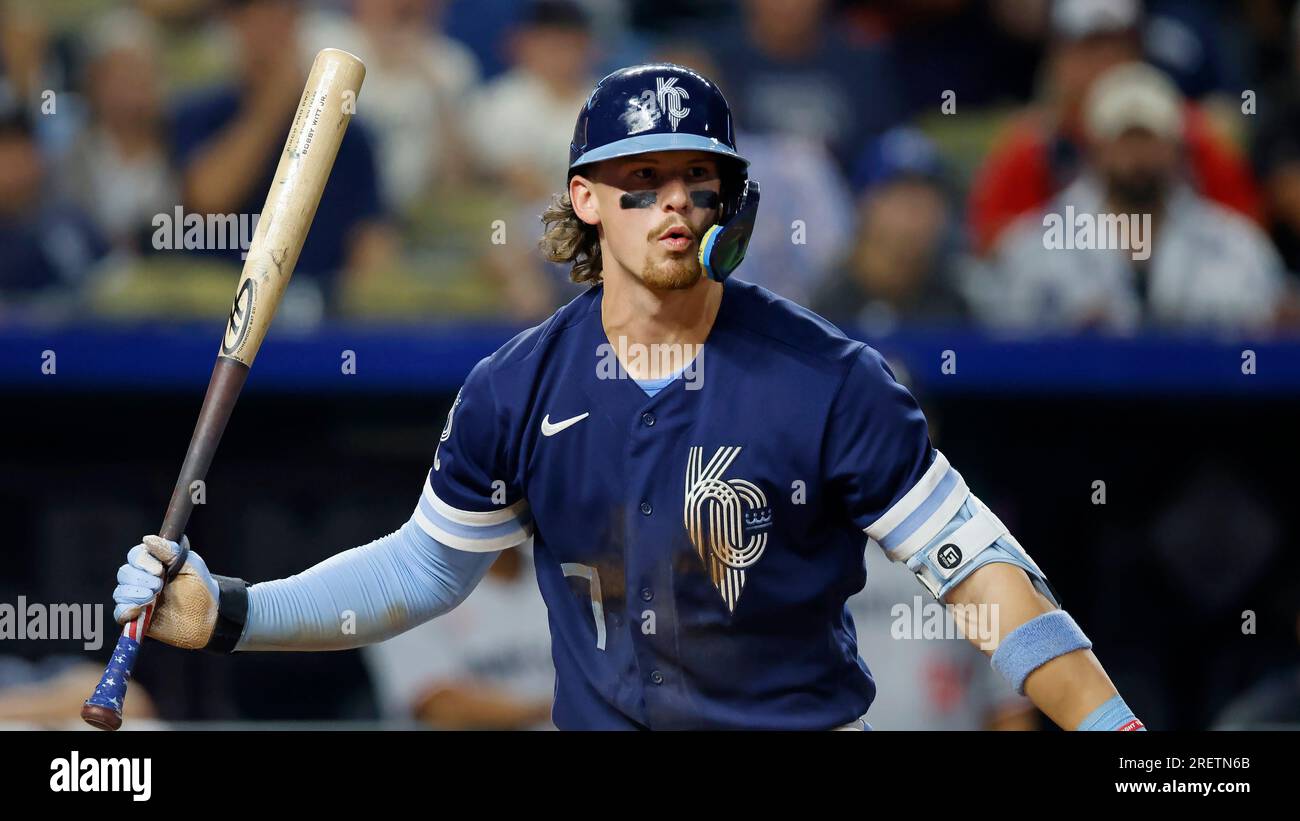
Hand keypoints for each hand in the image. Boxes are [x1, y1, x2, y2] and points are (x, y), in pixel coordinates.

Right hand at [113, 535, 219, 649]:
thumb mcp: (192, 566)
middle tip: (159, 587)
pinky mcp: (137, 617)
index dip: (142, 561)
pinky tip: (139, 610)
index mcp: (155, 564)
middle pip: (125, 573)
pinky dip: (125, 611)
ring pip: (120, 592)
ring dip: (134, 594)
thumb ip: (171, 552)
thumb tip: (148, 539)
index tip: (159, 570)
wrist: (207, 618)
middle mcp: (143, 580)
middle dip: (140, 579)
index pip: (136, 555)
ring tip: (153, 599)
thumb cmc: (201, 589)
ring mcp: (139, 598)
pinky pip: (119, 613)